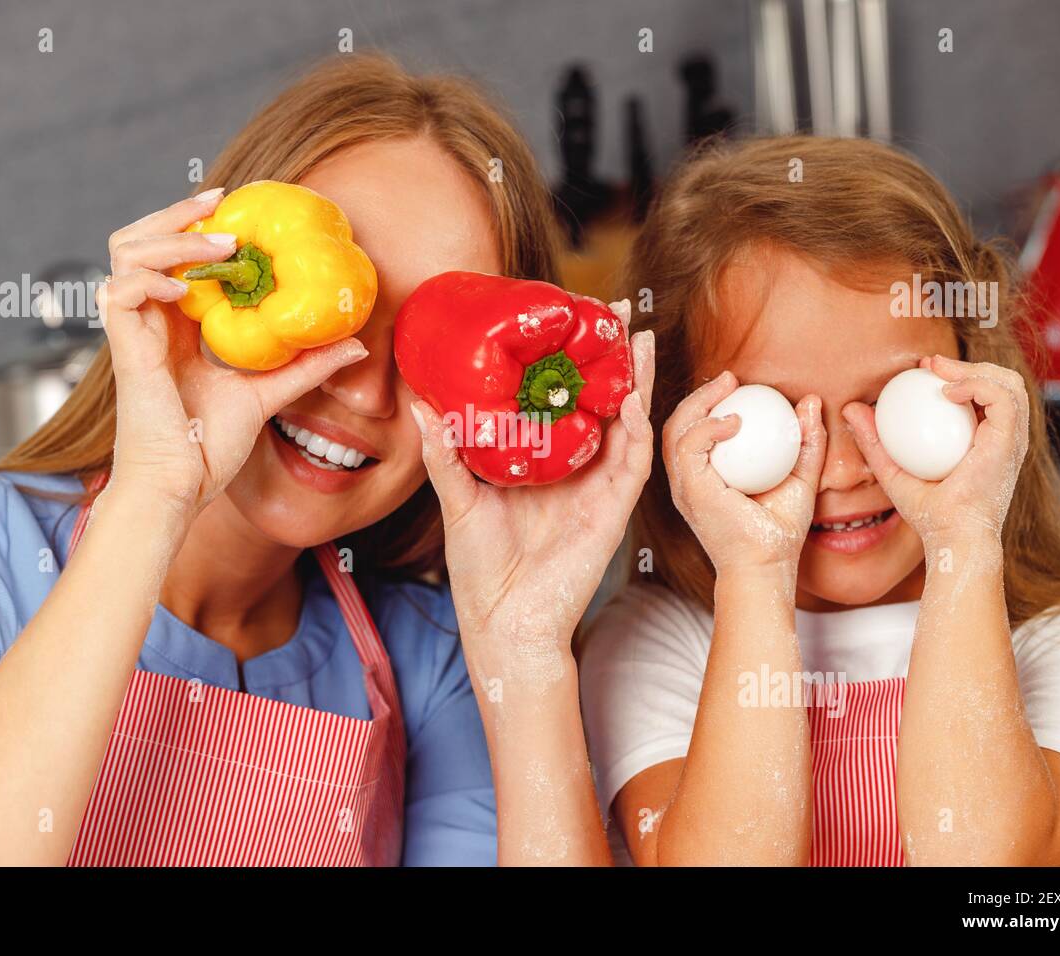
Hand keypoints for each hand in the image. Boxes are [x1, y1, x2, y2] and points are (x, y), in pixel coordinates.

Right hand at [97, 189, 367, 512]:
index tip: (238, 212)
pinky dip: (152, 277)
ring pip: (126, 252)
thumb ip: (305, 366)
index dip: (196, 228)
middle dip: (175, 213)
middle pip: (138, 239)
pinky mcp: (125, 348)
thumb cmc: (208, 449)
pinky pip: (121, 291)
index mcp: (174, 326)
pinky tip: (187, 287)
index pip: (172, 257)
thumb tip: (356, 344)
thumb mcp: (267, 395)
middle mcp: (149, 321)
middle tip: (221, 202)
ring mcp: (133, 332)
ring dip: (171, 237)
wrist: (178, 488)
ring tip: (219, 245)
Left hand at [412, 330, 655, 669]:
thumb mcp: (458, 500)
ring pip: (628, 425)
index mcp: (543, 463)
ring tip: (636, 340)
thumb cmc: (481, 569)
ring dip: (636, 383)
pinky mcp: (613, 511)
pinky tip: (634, 399)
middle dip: (613, 359)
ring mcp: (599, 488)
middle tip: (615, 312)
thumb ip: (446, 453)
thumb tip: (421, 405)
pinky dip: (638, 430)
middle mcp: (577, 470)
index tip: (568, 319)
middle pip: (604, 403)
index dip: (572, 362)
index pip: (565, 401)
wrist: (504, 623)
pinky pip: (634, 464)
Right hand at [661, 372, 825, 573]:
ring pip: (675, 430)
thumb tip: (809, 401)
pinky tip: (734, 420)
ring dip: (698, 403)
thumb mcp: (800, 477)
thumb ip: (807, 442)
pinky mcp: (690, 490)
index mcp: (704, 476)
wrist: (768, 567)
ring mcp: (684, 485)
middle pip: (678, 424)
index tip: (738, 384)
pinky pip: (689, 447)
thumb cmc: (780, 531)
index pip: (694, 430)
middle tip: (729, 378)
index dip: (709, 402)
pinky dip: (708, 427)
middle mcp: (687, 480)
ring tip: (726, 386)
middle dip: (699, 395)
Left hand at [842, 354, 1028, 544]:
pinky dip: (976, 385)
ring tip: (938, 371)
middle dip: (968, 363)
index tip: (924, 367)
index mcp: (986, 441)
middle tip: (930, 363)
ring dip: (974, 368)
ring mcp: (1011, 439)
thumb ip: (874, 441)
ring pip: (1009, 382)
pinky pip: (1002, 398)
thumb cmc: (929, 513)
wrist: (951, 537)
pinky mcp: (1010, 442)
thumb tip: (851, 408)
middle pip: (1002, 381)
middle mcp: (1004, 437)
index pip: (984, 394)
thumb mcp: (892, 470)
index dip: (958, 373)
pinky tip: (945, 392)